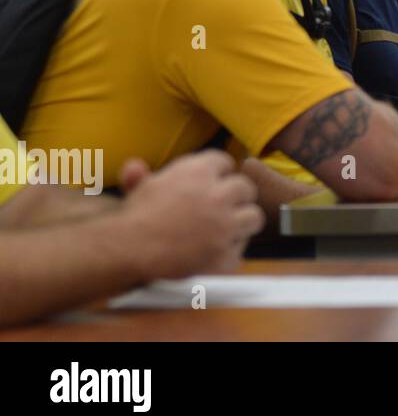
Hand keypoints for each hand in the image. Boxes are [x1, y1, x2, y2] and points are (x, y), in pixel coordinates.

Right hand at [117, 151, 262, 280]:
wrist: (126, 250)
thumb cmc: (132, 219)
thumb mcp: (137, 191)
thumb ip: (141, 177)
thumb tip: (135, 166)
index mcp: (199, 172)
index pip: (225, 162)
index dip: (219, 173)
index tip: (215, 181)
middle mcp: (218, 195)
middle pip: (245, 188)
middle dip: (238, 196)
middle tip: (227, 205)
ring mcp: (225, 225)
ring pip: (253, 217)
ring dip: (243, 222)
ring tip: (229, 228)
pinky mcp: (225, 253)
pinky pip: (240, 250)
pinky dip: (231, 252)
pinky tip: (217, 252)